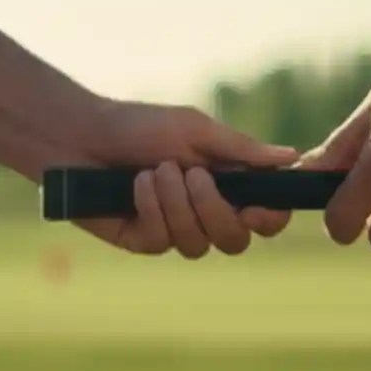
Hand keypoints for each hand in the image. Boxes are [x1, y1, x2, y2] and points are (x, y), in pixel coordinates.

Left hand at [68, 99, 296, 258]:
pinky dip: (152, 210)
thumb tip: (291, 157)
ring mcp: (176, 230)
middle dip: (216, 210)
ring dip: (177, 205)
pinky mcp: (144, 241)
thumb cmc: (140, 125)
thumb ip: (241, 150)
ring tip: (155, 171)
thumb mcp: (195, 129)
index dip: (270, 217)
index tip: (257, 205)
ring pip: (200, 245)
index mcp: (229, 184)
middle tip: (193, 176)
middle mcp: (207, 211)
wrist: (79, 136)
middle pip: (237, 240)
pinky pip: (163, 242)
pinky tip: (136, 185)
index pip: (267, 215)